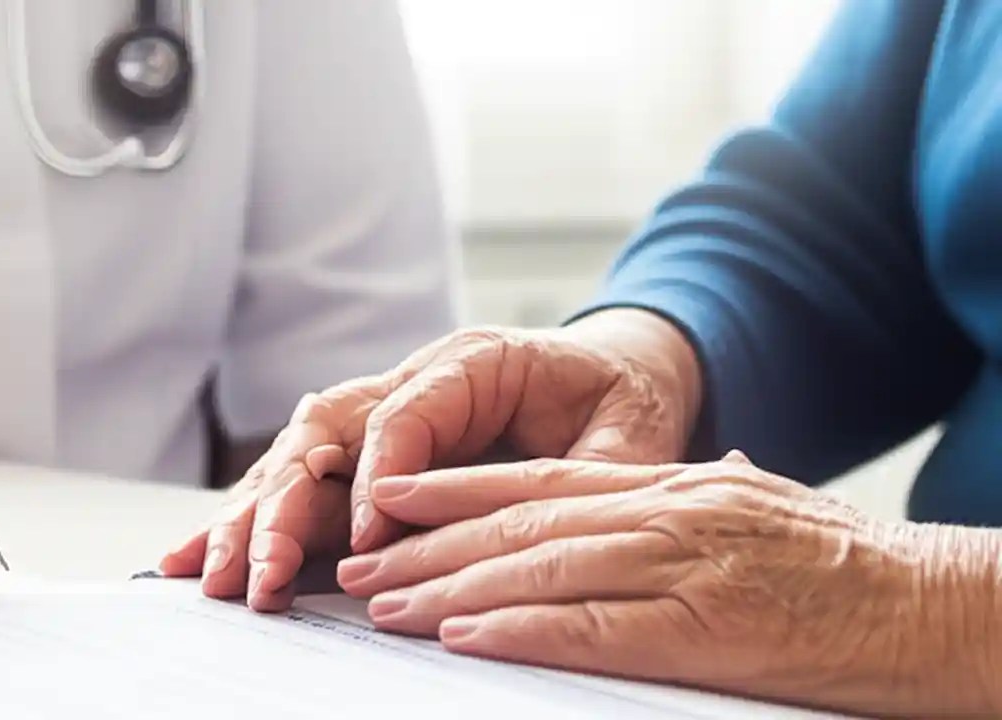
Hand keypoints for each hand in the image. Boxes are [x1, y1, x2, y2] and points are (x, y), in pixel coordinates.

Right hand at [160, 308, 702, 610]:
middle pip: (322, 430)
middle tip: (250, 571)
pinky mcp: (372, 453)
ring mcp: (384, 415)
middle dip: (280, 503)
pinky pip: (306, 480)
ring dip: (250, 514)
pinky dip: (257, 517)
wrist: (616, 372)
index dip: (374, 478)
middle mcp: (412, 382)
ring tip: (206, 573)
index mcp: (470, 362)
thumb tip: (539, 527)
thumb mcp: (630, 426)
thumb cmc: (620, 393)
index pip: (400, 415)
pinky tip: (209, 555)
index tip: (363, 541)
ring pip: (298, 455)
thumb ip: (590, 470)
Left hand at [336, 451, 1001, 716]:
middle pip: (518, 523)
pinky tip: (465, 636)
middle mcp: (663, 513)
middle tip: (357, 563)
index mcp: (668, 484)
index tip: (389, 498)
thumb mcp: (756, 504)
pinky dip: (520, 630)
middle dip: (427, 544)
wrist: (934, 602)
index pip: (538, 478)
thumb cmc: (846, 563)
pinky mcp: (705, 628)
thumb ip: (693, 492)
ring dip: (450, 589)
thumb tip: (669, 476)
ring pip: (539, 569)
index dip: (454, 487)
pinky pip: (594, 627)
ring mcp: (682, 565)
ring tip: (383, 605)